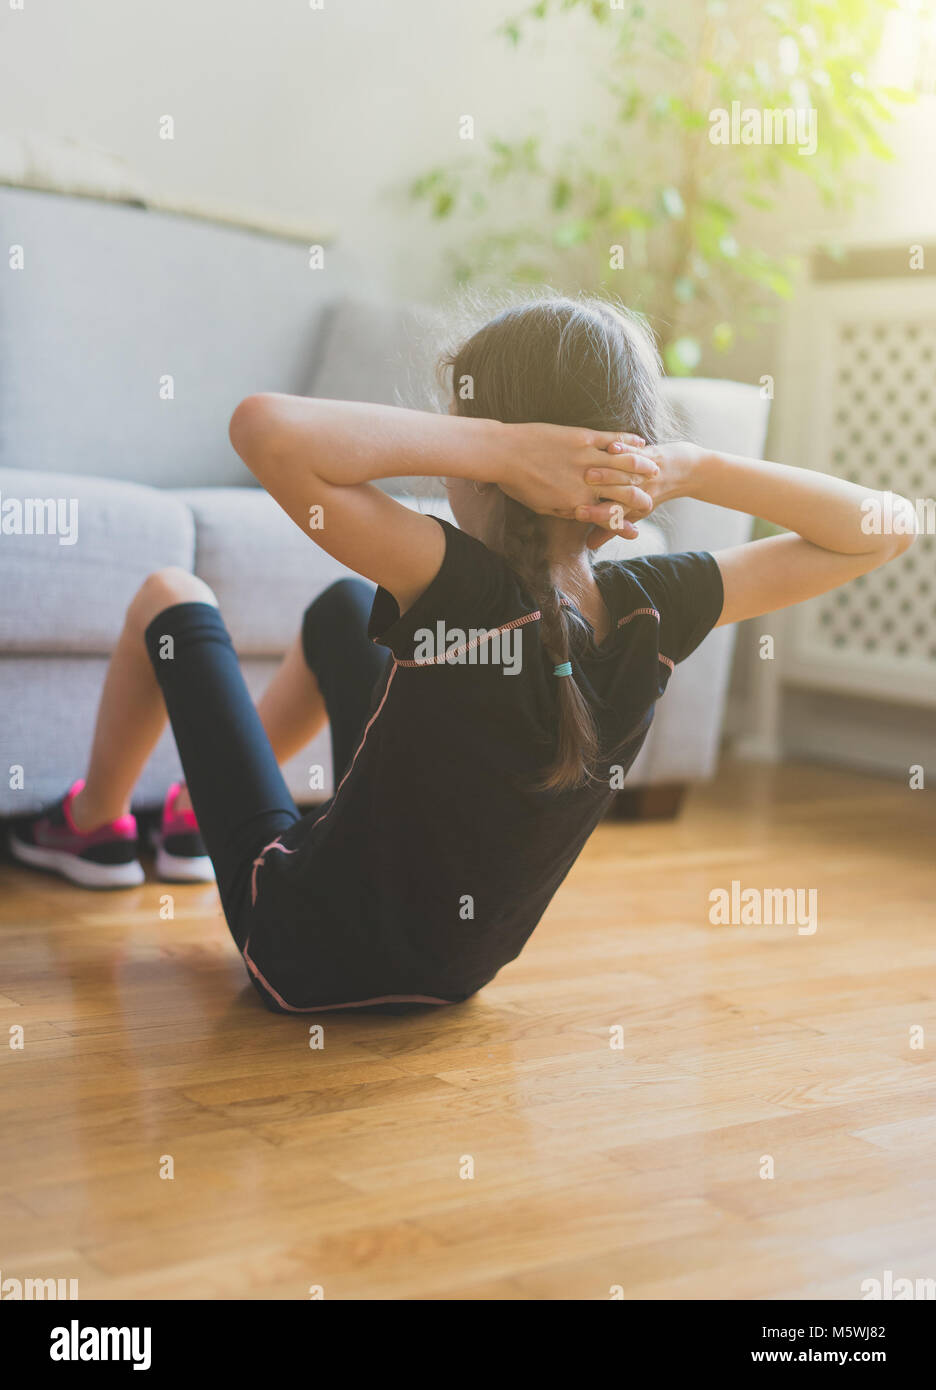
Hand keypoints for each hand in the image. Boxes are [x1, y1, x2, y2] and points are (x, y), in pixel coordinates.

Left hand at [498, 423, 657, 540]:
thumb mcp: (542, 506)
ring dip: (642, 465)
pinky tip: (640, 441)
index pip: (608, 513)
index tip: (638, 525)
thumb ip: (565, 510)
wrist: (503, 453)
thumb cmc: (518, 483)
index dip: (625, 519)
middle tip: (657, 493)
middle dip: (642, 492)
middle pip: (623, 489)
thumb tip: (580, 516)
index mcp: (576, 502)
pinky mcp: (583, 437)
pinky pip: (612, 439)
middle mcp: (586, 482)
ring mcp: (586, 457)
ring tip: (656, 466)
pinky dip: (628, 441)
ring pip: (623, 463)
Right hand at [575, 440, 706, 549]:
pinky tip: (611, 448)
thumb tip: (589, 545)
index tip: (577, 514)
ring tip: (590, 473)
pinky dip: (626, 449)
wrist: (684, 472)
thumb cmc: (651, 494)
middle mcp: (640, 492)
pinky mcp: (652, 455)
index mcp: (632, 508)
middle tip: (579, 496)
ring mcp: (646, 473)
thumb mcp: (631, 514)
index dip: (594, 515)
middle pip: (617, 496)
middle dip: (597, 500)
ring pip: (626, 475)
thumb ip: (608, 529)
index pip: (610, 514)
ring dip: (608, 473)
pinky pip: (638, 453)